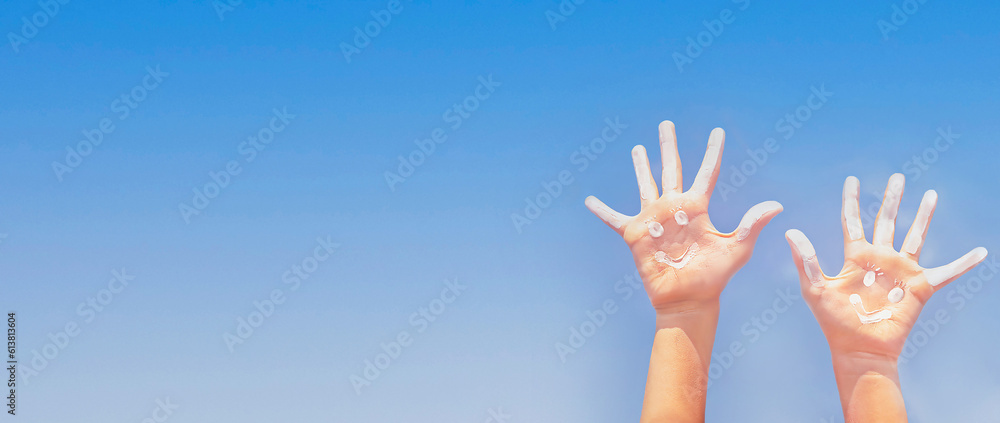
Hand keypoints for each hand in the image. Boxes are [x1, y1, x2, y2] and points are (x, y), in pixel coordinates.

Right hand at [585, 121, 782, 313]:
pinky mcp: (635, 235)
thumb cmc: (714, 277)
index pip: (707, 172)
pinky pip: (614, 219)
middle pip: (671, 169)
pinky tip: (590, 201)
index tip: (718, 132)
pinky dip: (602, 211)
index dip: (713, 151)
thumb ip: (751, 224)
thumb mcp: (736, 249)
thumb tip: (776, 205)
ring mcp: (654, 220)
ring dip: (641, 166)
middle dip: (668, 146)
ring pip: (645, 184)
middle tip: (667, 124)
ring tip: (638, 148)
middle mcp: (675, 208)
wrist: (688, 299)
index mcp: (698, 208)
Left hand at [785, 174, 987, 358]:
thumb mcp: (815, 288)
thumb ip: (805, 260)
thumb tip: (790, 231)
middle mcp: (880, 259)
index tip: (852, 179)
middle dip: (892, 199)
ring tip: (931, 194)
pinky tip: (981, 252)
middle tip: (897, 177)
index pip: (853, 221)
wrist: (858, 348)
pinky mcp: (920, 287)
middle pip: (887, 221)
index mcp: (855, 257)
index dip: (852, 200)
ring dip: (923, 216)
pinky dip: (964, 263)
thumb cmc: (834, 321)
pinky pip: (947, 272)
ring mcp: (901, 271)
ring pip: (915, 236)